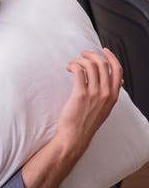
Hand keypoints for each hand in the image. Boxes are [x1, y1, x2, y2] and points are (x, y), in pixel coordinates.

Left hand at [21, 47, 122, 187]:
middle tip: (82, 54)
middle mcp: (106, 93)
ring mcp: (95, 94)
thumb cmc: (86, 123)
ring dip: (80, 60)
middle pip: (103, 64)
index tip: (103, 50)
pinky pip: (79, 71)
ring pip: (91, 65)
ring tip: (72, 63)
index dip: (110, 57)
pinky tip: (68, 68)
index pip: (118, 70)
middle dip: (92, 55)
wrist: (74, 137)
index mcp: (113, 96)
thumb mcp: (105, 108)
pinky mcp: (81, 94)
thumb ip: (111, 94)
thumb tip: (119, 81)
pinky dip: (73, 65)